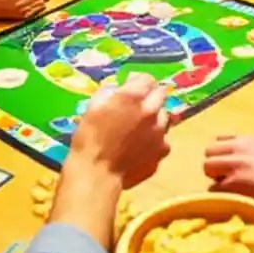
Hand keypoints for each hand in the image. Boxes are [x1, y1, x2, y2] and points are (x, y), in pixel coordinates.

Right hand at [69, 72, 171, 187]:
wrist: (96, 173)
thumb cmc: (89, 138)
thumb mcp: (93, 107)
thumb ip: (109, 91)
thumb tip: (117, 88)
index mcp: (134, 97)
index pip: (147, 78)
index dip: (138, 81)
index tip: (130, 86)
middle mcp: (152, 112)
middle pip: (161, 95)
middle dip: (150, 96)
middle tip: (137, 105)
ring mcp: (160, 134)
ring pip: (165, 117)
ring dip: (155, 118)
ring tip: (139, 128)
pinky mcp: (161, 153)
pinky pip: (163, 141)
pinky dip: (155, 141)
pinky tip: (141, 147)